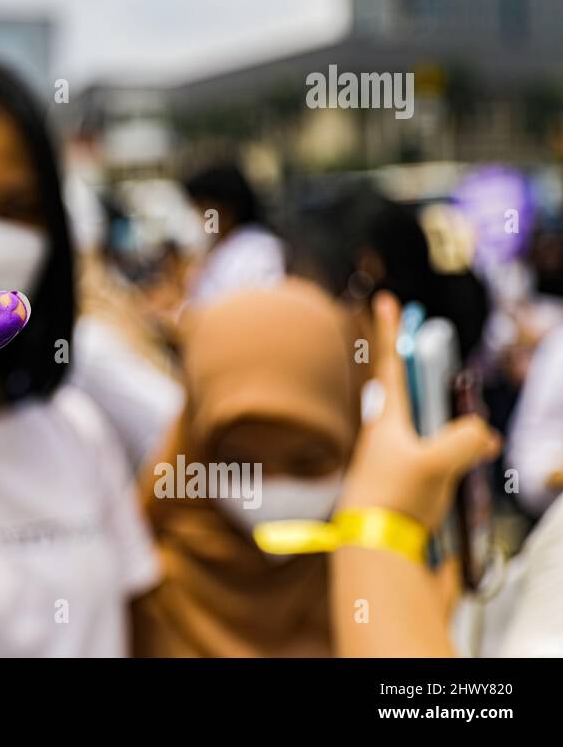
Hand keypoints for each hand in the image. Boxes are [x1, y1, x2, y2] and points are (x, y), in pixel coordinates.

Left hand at [338, 292, 499, 530]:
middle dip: (436, 386)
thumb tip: (479, 434)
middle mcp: (388, 437)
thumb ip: (464, 438)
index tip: (385, 301)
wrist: (379, 557)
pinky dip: (460, 463)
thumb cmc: (395, 502)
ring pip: (435, 432)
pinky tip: (473, 473)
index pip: (391, 365)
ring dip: (456, 434)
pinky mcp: (412, 490)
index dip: (392, 333)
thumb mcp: (436, 461)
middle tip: (445, 375)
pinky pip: (443, 464)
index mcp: (386, 421)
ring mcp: (400, 463)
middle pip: (417, 396)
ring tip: (476, 446)